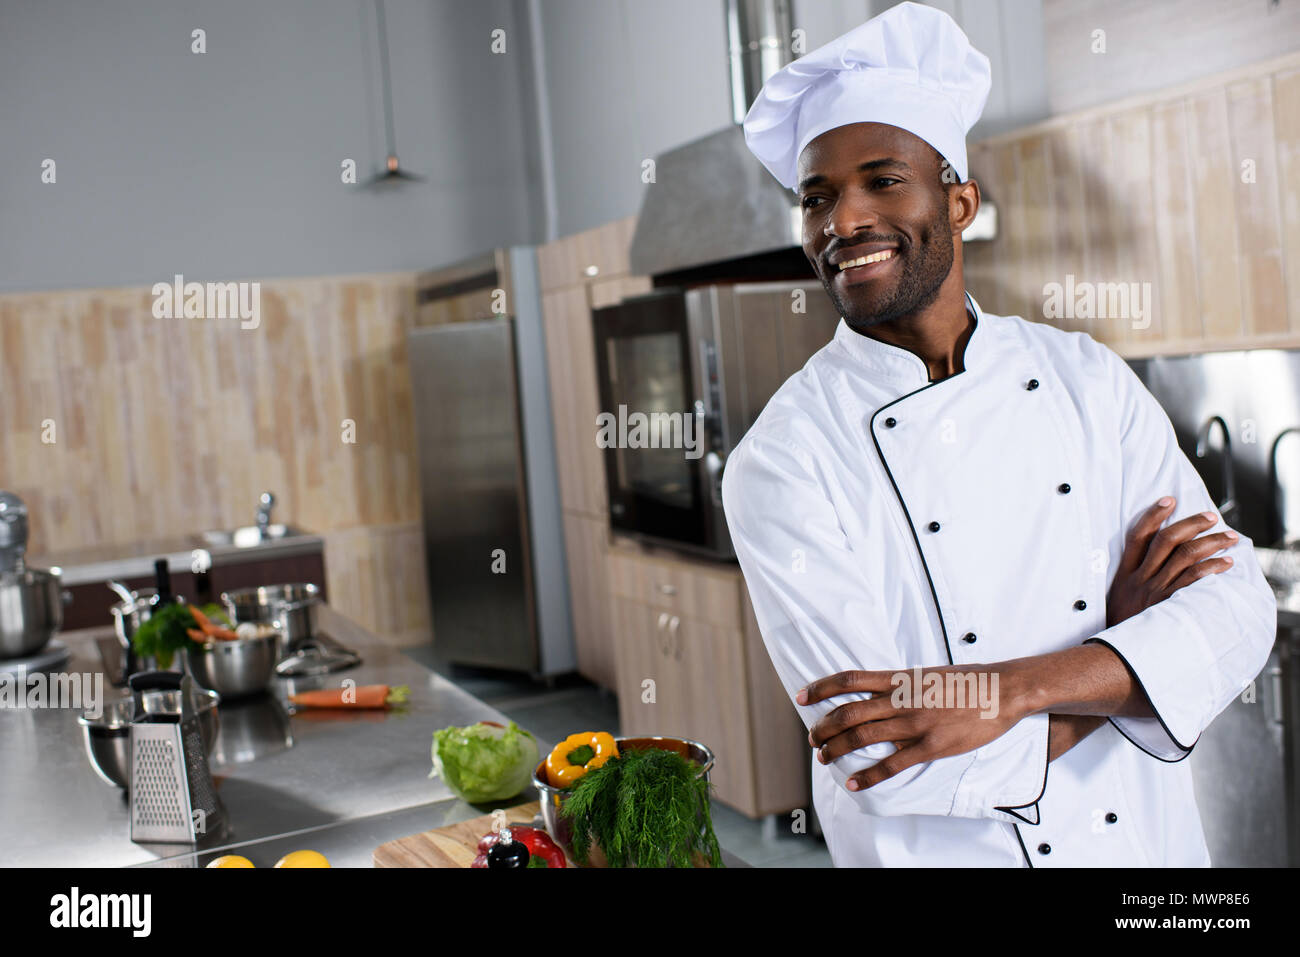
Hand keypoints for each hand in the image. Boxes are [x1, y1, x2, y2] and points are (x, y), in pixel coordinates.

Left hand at [799, 662, 1033, 789]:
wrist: (1001, 690)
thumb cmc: (965, 681)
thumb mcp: (924, 673)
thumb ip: (898, 683)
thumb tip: (876, 689)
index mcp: (898, 678)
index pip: (849, 679)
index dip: (821, 688)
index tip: (802, 697)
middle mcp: (900, 699)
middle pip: (848, 713)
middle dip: (823, 727)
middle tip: (812, 737)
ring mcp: (914, 723)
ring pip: (862, 738)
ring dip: (836, 749)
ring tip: (824, 757)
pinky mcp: (930, 746)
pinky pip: (891, 764)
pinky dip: (868, 776)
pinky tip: (853, 782)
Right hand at [1106, 497, 1237, 628]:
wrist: (1114, 657)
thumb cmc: (1120, 630)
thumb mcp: (1115, 602)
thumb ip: (1130, 583)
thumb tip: (1150, 566)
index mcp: (1125, 575)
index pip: (1138, 536)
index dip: (1153, 515)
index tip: (1169, 500)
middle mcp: (1140, 580)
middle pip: (1167, 540)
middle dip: (1191, 524)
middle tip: (1211, 517)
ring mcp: (1155, 592)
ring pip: (1185, 557)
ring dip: (1211, 543)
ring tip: (1229, 537)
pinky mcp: (1169, 605)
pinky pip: (1193, 580)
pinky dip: (1212, 568)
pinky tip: (1225, 563)